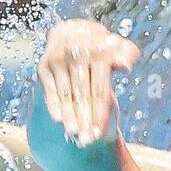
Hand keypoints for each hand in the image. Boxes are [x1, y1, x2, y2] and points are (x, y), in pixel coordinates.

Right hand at [37, 18, 139, 147]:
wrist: (73, 30)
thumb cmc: (101, 45)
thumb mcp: (118, 46)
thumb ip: (126, 54)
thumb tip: (126, 66)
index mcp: (99, 53)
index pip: (99, 90)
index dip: (99, 113)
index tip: (99, 132)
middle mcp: (77, 55)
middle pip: (82, 95)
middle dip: (85, 119)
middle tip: (87, 140)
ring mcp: (59, 59)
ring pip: (66, 94)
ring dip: (69, 115)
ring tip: (74, 134)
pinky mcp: (45, 64)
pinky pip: (49, 88)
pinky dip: (52, 103)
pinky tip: (57, 119)